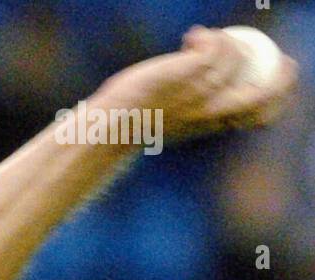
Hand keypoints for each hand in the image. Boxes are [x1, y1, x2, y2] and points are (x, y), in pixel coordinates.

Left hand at [92, 26, 298, 142]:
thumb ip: (199, 111)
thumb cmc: (140, 123)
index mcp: (213, 124)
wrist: (114, 126)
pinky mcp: (187, 73)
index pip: (258, 116)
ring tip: (202, 40)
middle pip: (263, 94)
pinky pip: (215, 45)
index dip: (277, 96)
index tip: (281, 77)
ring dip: (226, 41)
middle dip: (282, 74)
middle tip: (279, 55)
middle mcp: (212, 111)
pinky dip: (208, 35)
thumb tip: (213, 98)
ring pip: (236, 57)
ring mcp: (200, 92)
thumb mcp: (178, 122)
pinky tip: (191, 38)